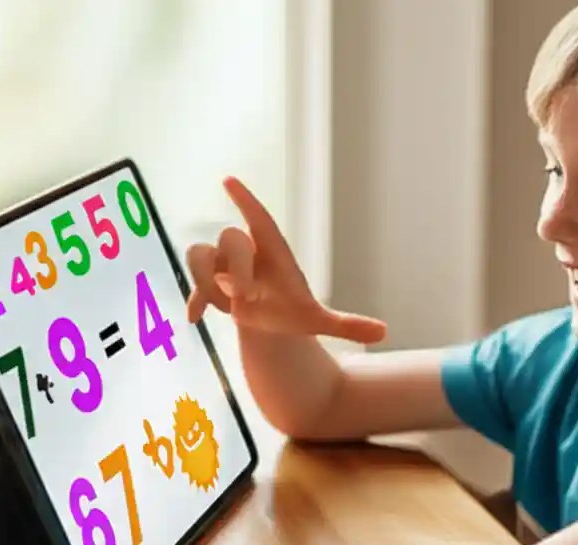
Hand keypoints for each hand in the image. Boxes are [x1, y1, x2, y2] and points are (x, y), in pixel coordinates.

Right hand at [186, 176, 386, 343]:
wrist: (269, 322)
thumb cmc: (293, 311)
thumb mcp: (318, 321)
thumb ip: (347, 325)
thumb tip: (384, 333)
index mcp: (273, 251)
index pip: (258, 218)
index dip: (245, 199)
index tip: (228, 179)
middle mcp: (246, 252)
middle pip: (230, 238)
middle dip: (237, 269)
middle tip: (246, 299)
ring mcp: (224, 266)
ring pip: (200, 254)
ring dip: (208, 283)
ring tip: (225, 310)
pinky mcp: (210, 284)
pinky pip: (193, 283)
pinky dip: (194, 300)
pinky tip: (194, 320)